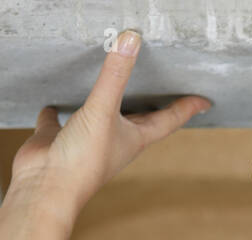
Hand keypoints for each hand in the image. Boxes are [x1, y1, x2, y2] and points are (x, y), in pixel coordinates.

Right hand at [10, 29, 210, 211]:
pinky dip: (55, 114)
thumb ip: (116, 74)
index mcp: (134, 138)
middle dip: (154, 108)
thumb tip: (131, 39)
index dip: (187, 108)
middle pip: (140, 120)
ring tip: (113, 93)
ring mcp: (86, 142)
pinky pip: (57, 124)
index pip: (168, 120)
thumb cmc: (82, 159)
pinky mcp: (58, 142)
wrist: (47, 188)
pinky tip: (52, 106)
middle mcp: (114, 141)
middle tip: (167, 95)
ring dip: (107, 108)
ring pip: (100, 120)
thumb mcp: (102, 110)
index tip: (205, 101)